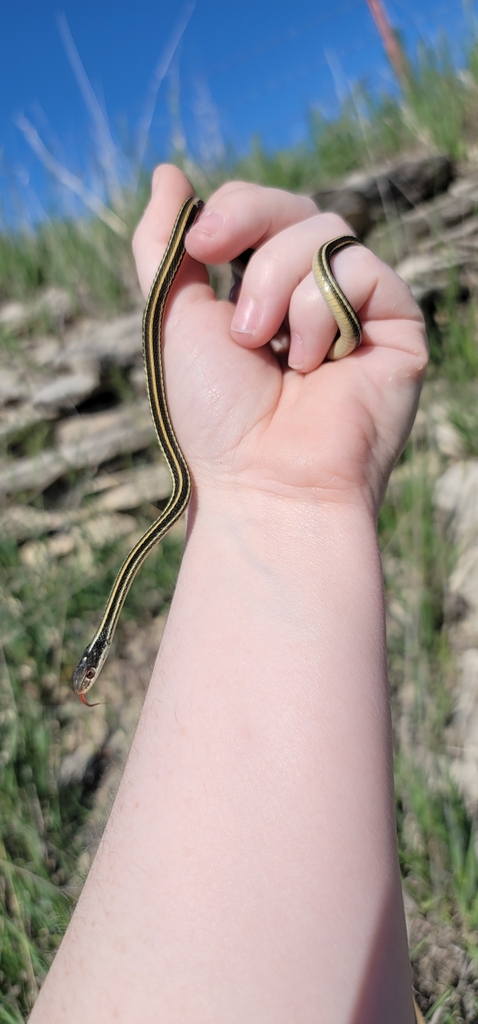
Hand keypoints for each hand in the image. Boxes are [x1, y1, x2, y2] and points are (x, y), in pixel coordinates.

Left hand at [133, 164, 426, 515]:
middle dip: (253, 234)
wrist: (262, 481)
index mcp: (265, 291)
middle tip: (234, 305)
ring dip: (280, 287)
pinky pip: (363, 270)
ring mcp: (359, 310)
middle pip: (298, 208)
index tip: (198, 242)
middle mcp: (315, 295)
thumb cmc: (215, 416)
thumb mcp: (173, 318)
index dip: (233, 209)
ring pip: (329, 232)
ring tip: (272, 354)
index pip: (262, 211)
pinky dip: (322, 315)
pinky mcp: (399, 327)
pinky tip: (316, 366)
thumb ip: (165, 245)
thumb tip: (168, 172)